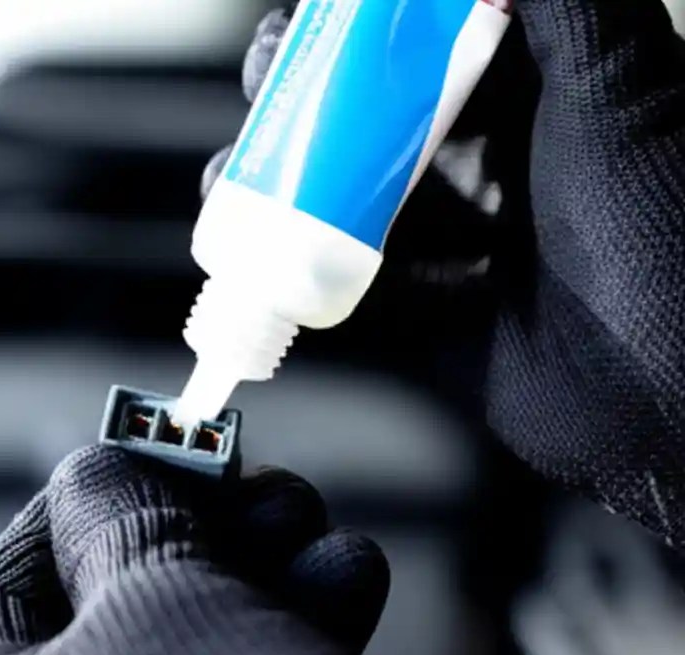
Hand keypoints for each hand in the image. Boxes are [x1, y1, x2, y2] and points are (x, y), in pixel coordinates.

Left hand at [0, 446, 408, 654]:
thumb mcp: (165, 610)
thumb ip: (126, 524)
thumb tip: (102, 471)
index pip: (12, 576)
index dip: (99, 495)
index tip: (170, 446)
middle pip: (109, 617)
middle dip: (204, 537)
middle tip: (270, 491)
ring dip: (266, 585)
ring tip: (330, 543)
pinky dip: (289, 649)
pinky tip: (347, 594)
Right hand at [205, 2, 684, 547]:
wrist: (672, 398)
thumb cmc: (662, 237)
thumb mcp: (616, 91)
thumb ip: (568, 8)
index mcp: (535, 94)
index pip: (425, 34)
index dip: (358, 27)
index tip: (311, 22)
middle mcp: (490, 158)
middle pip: (366, 108)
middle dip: (299, 99)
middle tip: (263, 96)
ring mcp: (455, 235)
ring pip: (342, 189)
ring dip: (274, 178)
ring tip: (231, 179)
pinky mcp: (428, 307)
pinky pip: (343, 276)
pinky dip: (287, 261)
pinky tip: (250, 249)